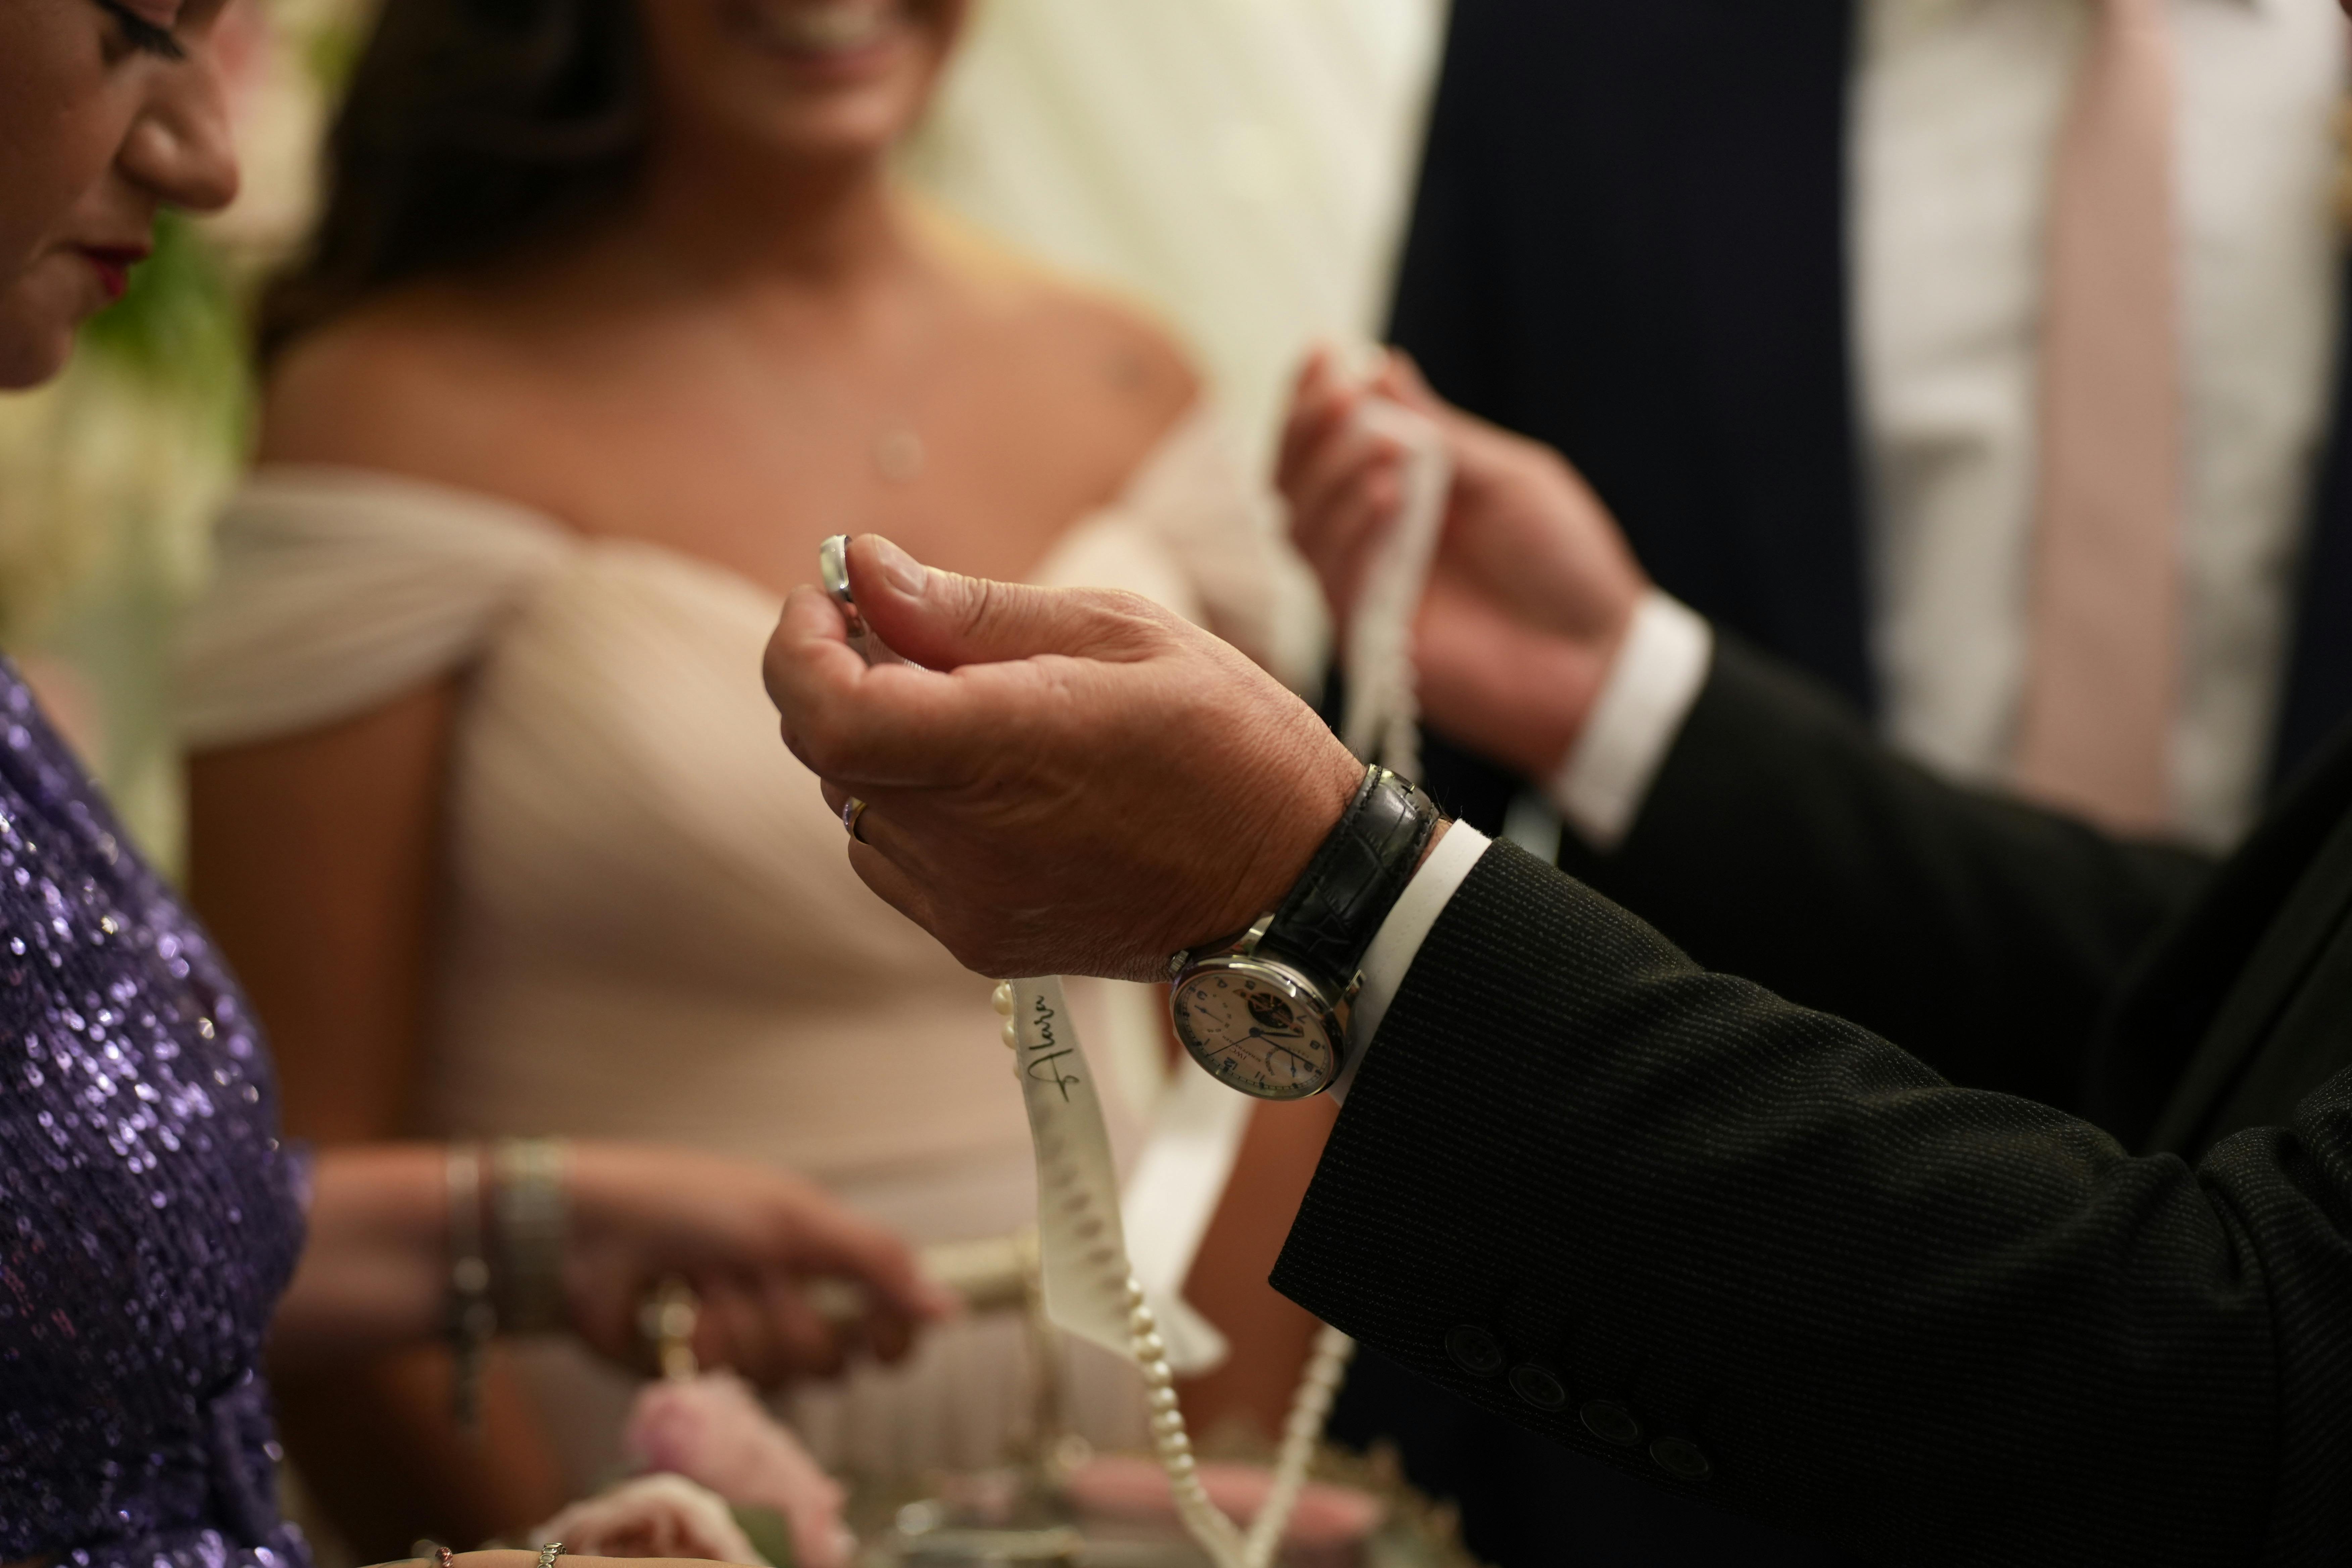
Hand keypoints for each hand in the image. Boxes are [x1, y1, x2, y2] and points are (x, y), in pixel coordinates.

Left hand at [561, 1144, 953, 1384]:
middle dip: (790, 1319)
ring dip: (736, 1324)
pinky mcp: (693, 1375)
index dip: (889, 1337)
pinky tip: (671, 1310)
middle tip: (755, 1274)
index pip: (882, 1319)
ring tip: (699, 1282)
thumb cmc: (695, 1202)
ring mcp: (739, 1343)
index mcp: (817, 1259)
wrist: (590, 1229)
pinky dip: (695, 1342)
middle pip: (830, 1357)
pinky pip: (722, 1385)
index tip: (883, 1344)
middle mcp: (785, 1304)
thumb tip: (951, 1310)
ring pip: (774, 1374)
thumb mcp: (797, 1217)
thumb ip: (877, 1261)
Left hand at [760, 535, 1365, 981]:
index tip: (831, 601)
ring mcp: (969, 901)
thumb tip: (867, 571)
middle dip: (843, 678)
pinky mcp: (979, 940)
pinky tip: (987, 781)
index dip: (799, 648)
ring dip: (880, 746)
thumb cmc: (1227, 739)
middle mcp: (971, 839)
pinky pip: (893, 860)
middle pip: (829, 753)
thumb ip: (974, 609)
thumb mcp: (1119, 631)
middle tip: (907, 632)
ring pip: (854, 805)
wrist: (1292, 878)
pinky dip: (910, 806)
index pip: (828, 713)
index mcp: (1008, 744)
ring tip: (970, 710)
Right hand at [1277, 348, 1649, 781]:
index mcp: (1402, 493)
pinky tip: (1386, 495)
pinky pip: (1334, 575)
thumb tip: (1383, 369)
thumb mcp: (1508, 478)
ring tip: (1385, 448)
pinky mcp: (1370, 636)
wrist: (1596, 661)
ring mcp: (1364, 588)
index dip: (1313, 398)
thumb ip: (1439, 434)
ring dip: (1333, 474)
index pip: (1329, 441)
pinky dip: (1352, 527)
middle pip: (1294, 479)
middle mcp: (1370, 539)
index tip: (1322, 352)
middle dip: (1306, 430)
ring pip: (1300, 523)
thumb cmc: (1565, 564)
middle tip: (1337, 395)